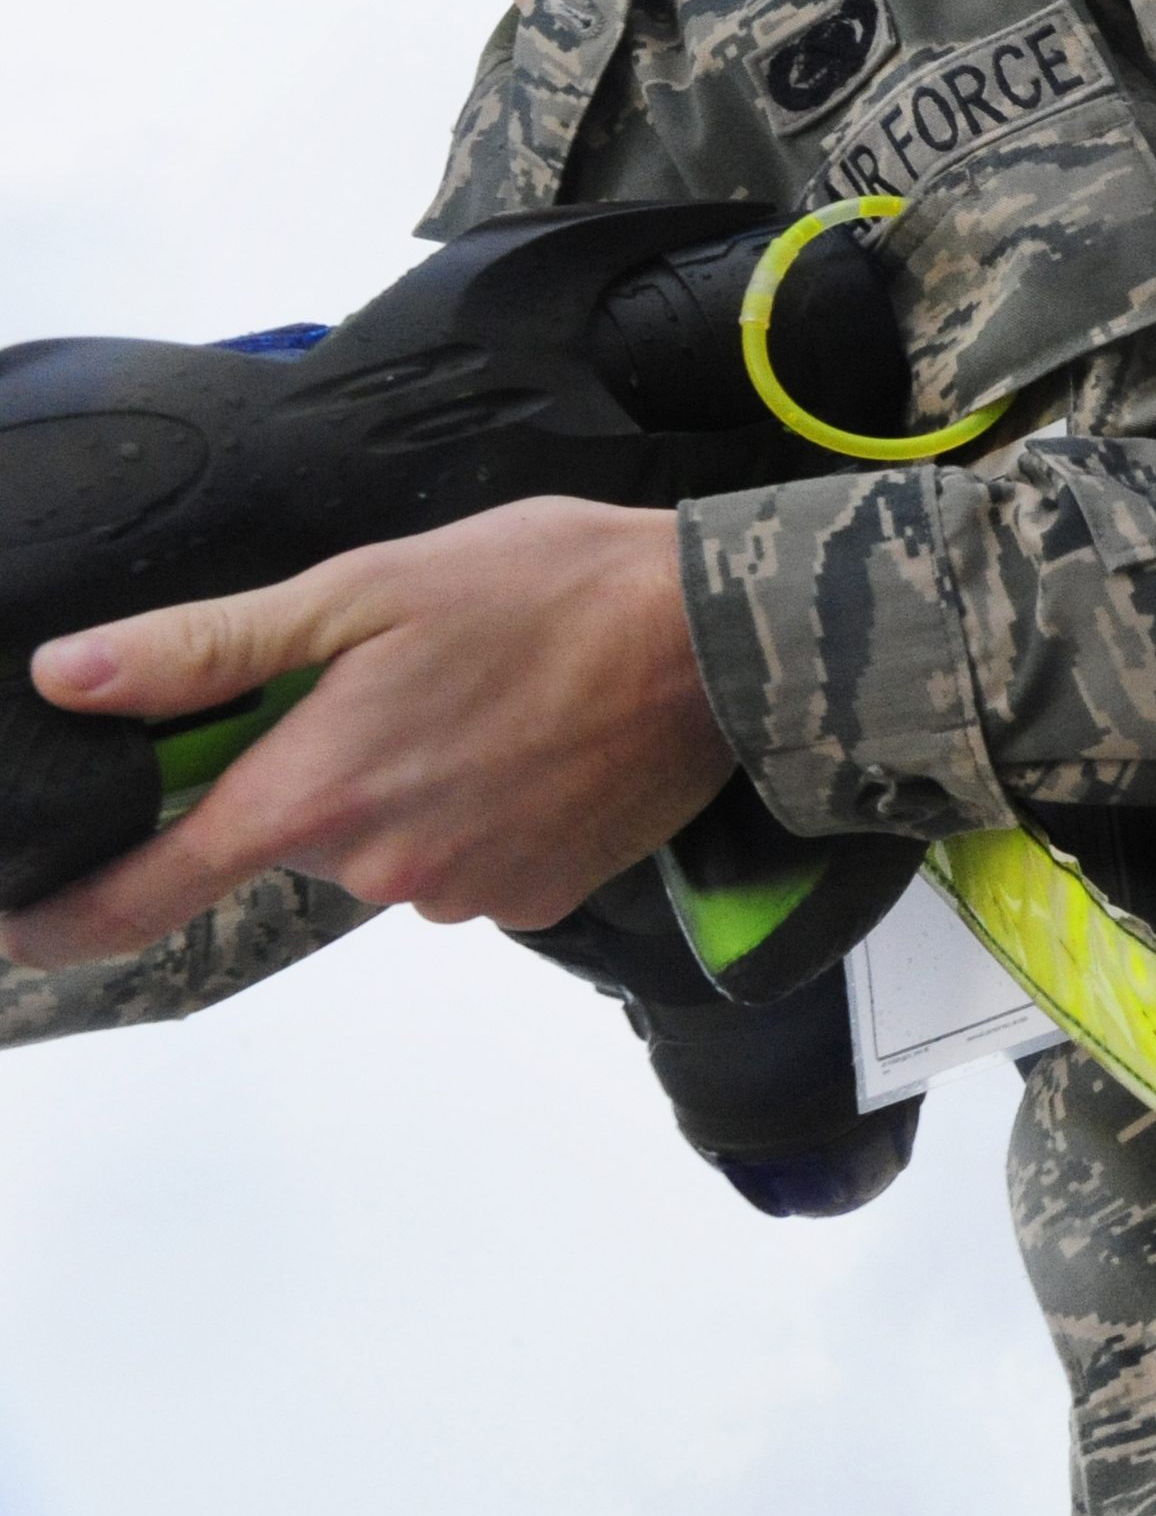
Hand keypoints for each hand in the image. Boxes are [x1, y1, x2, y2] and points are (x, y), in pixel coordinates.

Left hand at [0, 499, 734, 966]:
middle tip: (395, 683)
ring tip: (485, 700)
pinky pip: (467, 865)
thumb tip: (68, 678)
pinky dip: (480, 813)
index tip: (15, 928)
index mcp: (316, 790)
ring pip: (386, 849)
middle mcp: (379, 865)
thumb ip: (210, 649)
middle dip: (317, 773)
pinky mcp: (538, 899)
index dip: (61, 919)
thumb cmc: (549, 589)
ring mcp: (464, 891)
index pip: (144, 890)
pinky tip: (534, 744)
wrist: (723, 639)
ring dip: (407, 790)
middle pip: (291, 840)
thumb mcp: (364, 587)